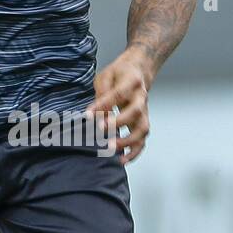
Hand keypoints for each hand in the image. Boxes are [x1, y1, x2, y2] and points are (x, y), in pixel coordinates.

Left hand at [88, 46, 151, 164]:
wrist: (139, 71)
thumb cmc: (119, 74)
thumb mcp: (106, 77)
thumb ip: (101, 94)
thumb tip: (94, 115)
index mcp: (131, 82)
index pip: (118, 94)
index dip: (103, 105)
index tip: (88, 116)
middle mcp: (141, 98)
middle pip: (135, 112)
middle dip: (118, 123)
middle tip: (101, 131)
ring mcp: (144, 111)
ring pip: (142, 129)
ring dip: (128, 142)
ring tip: (113, 152)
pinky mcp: (142, 122)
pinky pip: (142, 139)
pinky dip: (134, 152)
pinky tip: (122, 160)